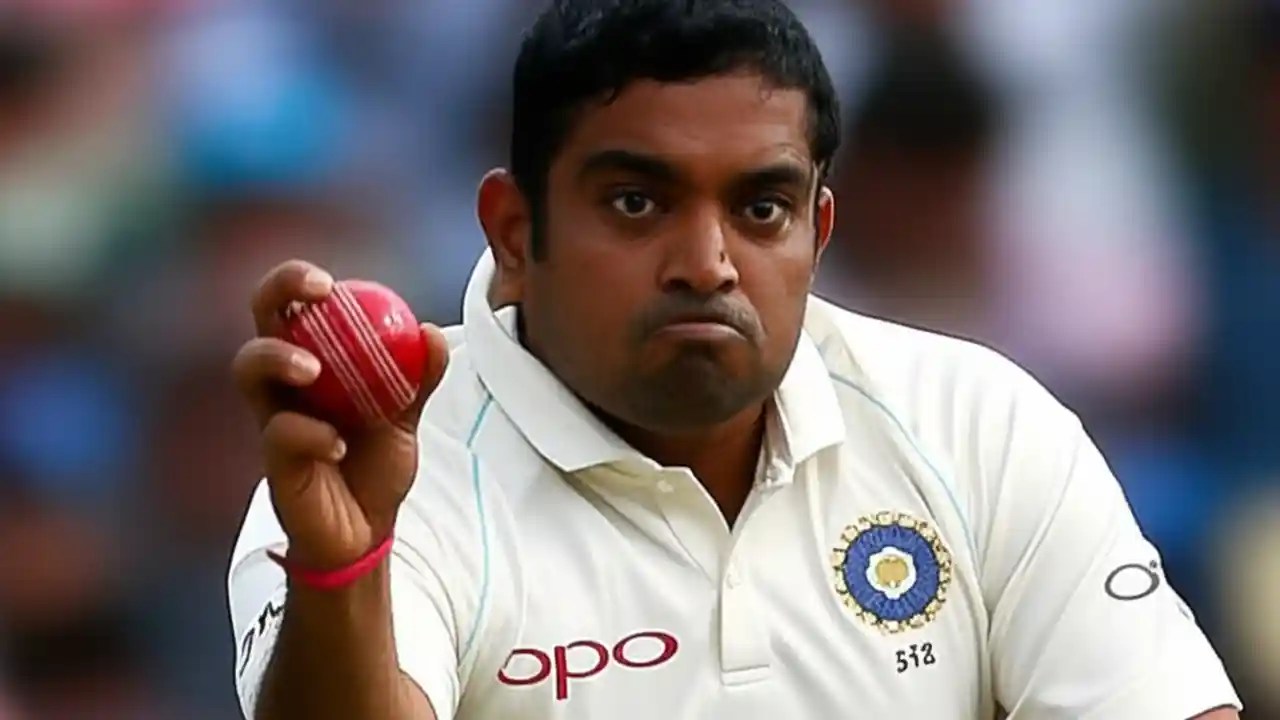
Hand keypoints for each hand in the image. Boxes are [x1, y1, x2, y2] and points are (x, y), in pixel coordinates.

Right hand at [232, 260, 449, 569]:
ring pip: (249, 369)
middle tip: (317, 293)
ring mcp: (273, 418)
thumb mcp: (406, 416)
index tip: (329, 281)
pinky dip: (311, 435)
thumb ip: (420, 377)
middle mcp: (285, 383)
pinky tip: (338, 446)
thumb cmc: (375, 465)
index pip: (293, 307)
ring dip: (279, 358)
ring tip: (313, 370)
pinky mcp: (273, 461)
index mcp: (314, 362)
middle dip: (278, 292)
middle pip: (261, 320)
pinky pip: (280, 434)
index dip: (298, 282)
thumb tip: (431, 332)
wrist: (366, 531)